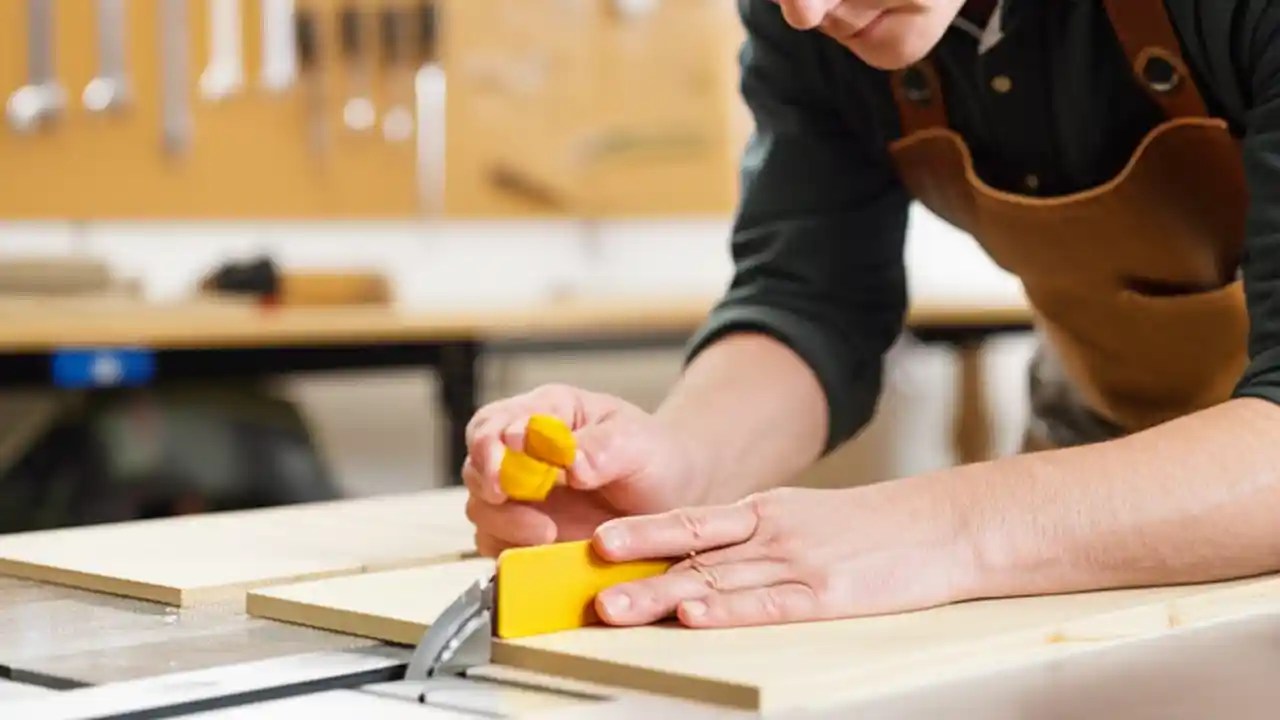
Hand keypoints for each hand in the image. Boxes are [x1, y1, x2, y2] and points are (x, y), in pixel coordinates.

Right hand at [462, 383, 704, 556]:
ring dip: (504, 522)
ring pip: (482, 508)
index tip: (506, 464)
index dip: (490, 444)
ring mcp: (522, 497)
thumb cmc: (653, 457)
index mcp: (544, 414)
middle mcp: (523, 453)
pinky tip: (546, 551)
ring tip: (547, 533)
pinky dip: (513, 550)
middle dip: (490, 485)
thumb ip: (604, 448)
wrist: (671, 498)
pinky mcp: (526, 535)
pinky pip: (500, 545)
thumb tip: (569, 462)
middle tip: (512, 499)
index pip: (494, 422)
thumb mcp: (637, 443)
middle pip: (477, 465)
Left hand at [589, 483, 977, 627]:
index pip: (691, 522)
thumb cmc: (876, 529)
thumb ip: (760, 537)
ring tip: (616, 606)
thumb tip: (709, 562)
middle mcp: (772, 532)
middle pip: (691, 549)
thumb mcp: (809, 519)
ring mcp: (798, 562)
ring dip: (661, 594)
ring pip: (716, 578)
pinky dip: (726, 611)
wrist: (944, 525)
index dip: (642, 534)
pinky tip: (694, 617)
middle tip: (586, 575)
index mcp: (766, 512)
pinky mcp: (827, 595)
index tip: (598, 545)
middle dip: (635, 564)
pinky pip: (766, 604)